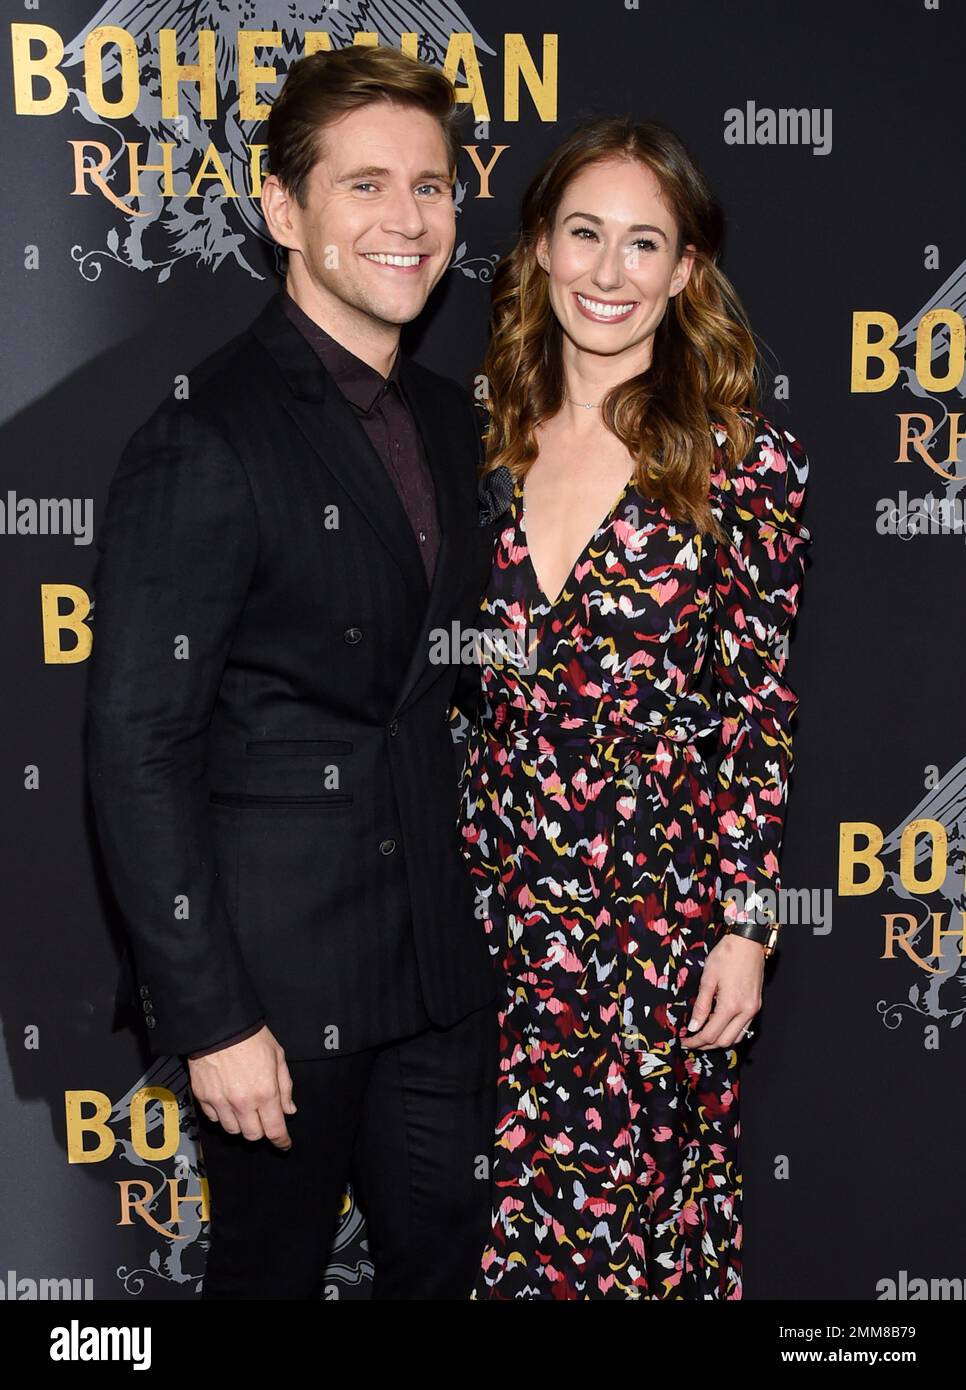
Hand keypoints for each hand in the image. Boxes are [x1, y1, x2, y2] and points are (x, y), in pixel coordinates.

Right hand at [187, 1025, 295, 1148]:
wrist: (219, 1025)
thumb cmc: (251, 1037)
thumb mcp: (278, 1057)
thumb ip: (285, 1087)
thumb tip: (289, 1110)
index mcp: (265, 1092)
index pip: (275, 1130)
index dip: (281, 1141)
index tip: (284, 1144)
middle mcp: (242, 1102)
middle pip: (253, 1135)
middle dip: (261, 1131)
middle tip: (263, 1119)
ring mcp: (221, 1102)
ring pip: (232, 1130)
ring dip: (241, 1124)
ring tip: (244, 1108)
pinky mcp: (203, 1097)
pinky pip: (214, 1119)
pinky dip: (222, 1115)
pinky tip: (227, 1101)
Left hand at [684, 933, 764, 1049]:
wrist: (748, 942)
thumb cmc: (726, 955)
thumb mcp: (708, 979)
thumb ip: (701, 1006)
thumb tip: (694, 1026)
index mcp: (731, 1005)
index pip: (711, 1034)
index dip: (696, 1041)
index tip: (685, 1041)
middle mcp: (746, 1011)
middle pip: (724, 1041)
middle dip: (706, 1045)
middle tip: (692, 1041)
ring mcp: (753, 1009)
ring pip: (736, 1038)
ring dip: (720, 1041)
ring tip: (704, 1036)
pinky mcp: (756, 1005)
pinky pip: (744, 1028)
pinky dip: (731, 1032)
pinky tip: (720, 1026)